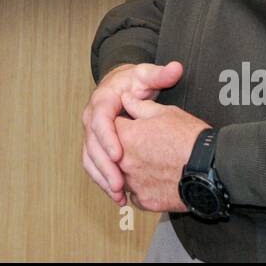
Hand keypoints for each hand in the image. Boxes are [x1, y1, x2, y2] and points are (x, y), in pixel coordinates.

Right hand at [81, 60, 182, 204]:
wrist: (120, 85)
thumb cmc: (134, 82)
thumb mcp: (146, 75)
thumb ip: (161, 74)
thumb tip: (176, 69)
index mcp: (102, 101)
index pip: (100, 120)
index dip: (108, 139)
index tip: (119, 155)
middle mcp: (91, 118)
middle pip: (92, 145)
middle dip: (104, 167)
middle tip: (119, 184)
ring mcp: (91, 134)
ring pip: (89, 159)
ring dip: (102, 178)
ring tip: (118, 196)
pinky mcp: (94, 146)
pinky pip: (93, 166)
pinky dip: (103, 181)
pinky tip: (118, 196)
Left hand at [115, 94, 209, 213]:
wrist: (211, 169)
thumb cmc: (191, 140)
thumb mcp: (166, 113)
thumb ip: (140, 106)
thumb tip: (127, 99)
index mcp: (127, 137)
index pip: (110, 126)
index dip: (122, 123)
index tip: (131, 124)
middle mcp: (125, 162)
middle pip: (112, 154)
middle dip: (123, 147)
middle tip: (144, 144)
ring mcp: (134, 184)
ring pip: (121, 176)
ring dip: (129, 169)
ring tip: (150, 163)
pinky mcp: (145, 201)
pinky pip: (135, 194)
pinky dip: (141, 188)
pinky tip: (154, 180)